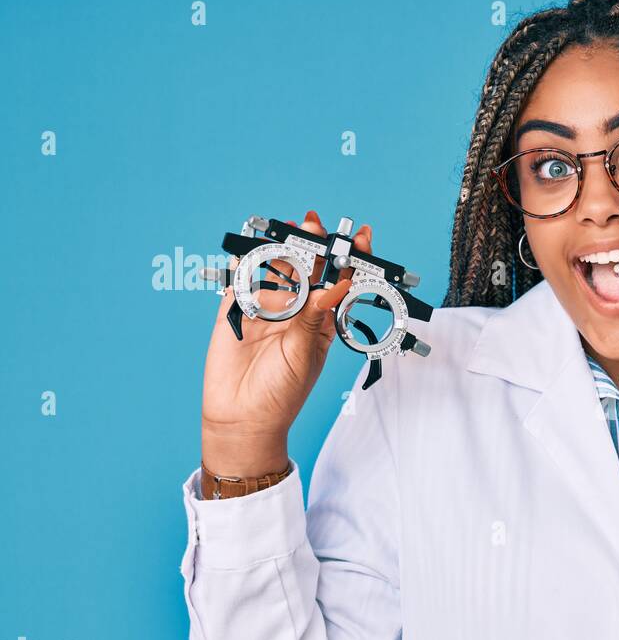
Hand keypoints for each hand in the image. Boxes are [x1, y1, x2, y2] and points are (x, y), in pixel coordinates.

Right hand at [199, 210, 375, 474]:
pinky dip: (242, 265)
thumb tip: (337, 285)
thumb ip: (314, 317)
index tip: (362, 238)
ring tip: (288, 229)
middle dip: (313, 244)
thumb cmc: (282, 393)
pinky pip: (239, 282)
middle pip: (307, 269)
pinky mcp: (235, 311)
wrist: (242, 417)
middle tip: (315, 222)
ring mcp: (265, 308)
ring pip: (274, 270)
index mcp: (321, 322)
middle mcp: (295, 311)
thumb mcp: (305, 352)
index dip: (351, 260)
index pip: (339, 283)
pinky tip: (247, 251)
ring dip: (280, 248)